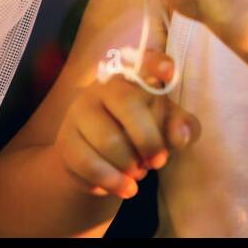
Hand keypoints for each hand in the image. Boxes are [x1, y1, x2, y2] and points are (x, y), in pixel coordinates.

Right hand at [53, 49, 200, 198]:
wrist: (99, 162)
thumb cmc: (142, 135)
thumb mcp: (167, 129)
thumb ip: (182, 128)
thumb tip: (179, 136)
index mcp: (134, 78)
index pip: (145, 61)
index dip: (156, 63)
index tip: (169, 72)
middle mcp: (104, 88)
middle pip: (128, 104)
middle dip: (148, 139)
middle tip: (159, 162)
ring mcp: (80, 112)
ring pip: (109, 140)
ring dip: (130, 165)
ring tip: (139, 174)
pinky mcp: (66, 141)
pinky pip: (89, 164)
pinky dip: (112, 181)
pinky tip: (123, 187)